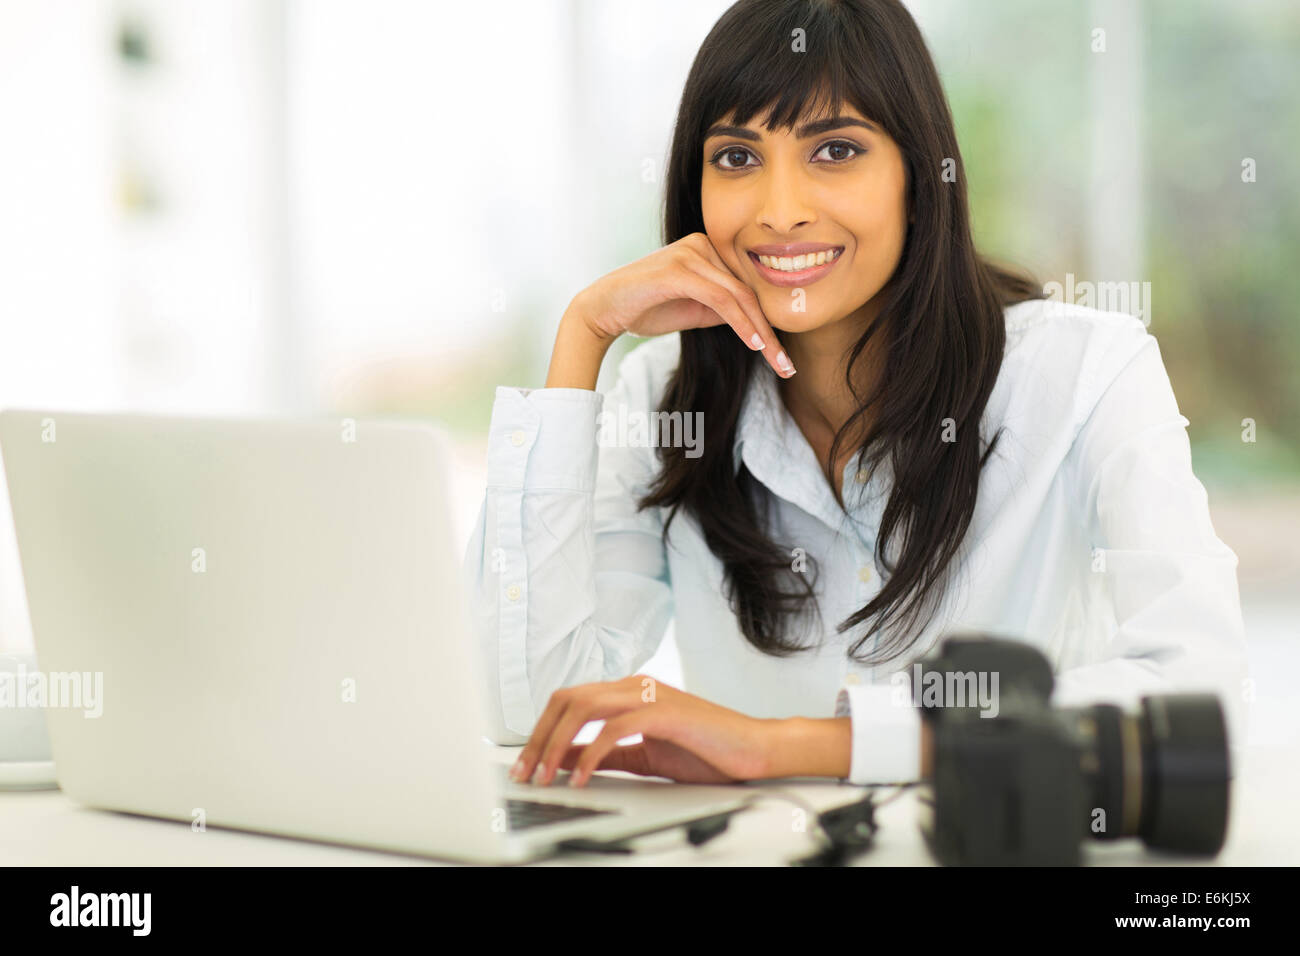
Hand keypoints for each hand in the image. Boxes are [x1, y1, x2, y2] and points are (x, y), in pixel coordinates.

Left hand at [508, 675, 774, 787]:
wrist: (754, 750)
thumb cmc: (707, 751)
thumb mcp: (643, 756)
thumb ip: (606, 754)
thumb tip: (565, 759)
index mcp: (627, 692)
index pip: (569, 701)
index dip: (541, 731)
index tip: (526, 764)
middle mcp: (634, 686)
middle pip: (566, 699)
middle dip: (539, 736)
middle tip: (526, 772)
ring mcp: (649, 695)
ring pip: (583, 707)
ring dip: (556, 743)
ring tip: (545, 775)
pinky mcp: (664, 711)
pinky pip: (614, 728)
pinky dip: (590, 753)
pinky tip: (581, 777)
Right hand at [574, 232, 795, 378]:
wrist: (601, 310)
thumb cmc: (645, 309)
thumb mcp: (693, 310)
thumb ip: (722, 309)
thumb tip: (754, 321)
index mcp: (707, 249)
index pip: (747, 286)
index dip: (768, 320)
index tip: (782, 355)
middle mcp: (702, 243)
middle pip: (748, 290)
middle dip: (771, 331)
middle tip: (787, 365)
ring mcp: (691, 253)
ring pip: (739, 296)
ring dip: (762, 332)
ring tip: (778, 361)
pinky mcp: (680, 269)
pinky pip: (722, 299)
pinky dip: (741, 323)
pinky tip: (755, 345)